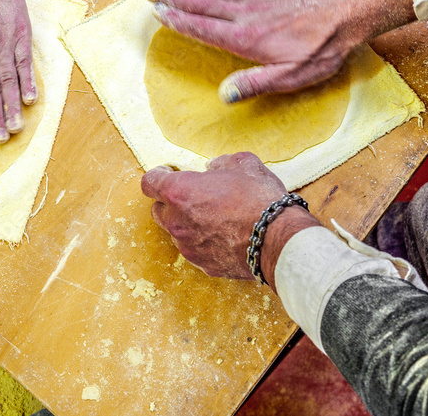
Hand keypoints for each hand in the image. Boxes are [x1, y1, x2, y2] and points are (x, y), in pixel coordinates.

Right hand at [141, 0, 415, 101]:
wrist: (349, 9)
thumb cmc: (323, 48)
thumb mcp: (294, 76)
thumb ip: (257, 84)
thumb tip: (224, 95)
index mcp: (247, 38)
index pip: (203, 27)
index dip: (178, 20)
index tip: (156, 11)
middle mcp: (245, 12)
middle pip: (200, 3)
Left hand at [141, 153, 319, 282]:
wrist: (278, 240)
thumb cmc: (259, 199)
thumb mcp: (243, 164)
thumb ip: (221, 163)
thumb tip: (214, 168)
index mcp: (179, 192)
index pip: (149, 183)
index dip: (157, 176)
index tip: (167, 173)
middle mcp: (177, 222)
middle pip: (158, 210)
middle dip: (171, 202)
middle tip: (193, 195)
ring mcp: (188, 246)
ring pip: (177, 232)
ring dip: (188, 224)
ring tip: (214, 217)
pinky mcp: (203, 264)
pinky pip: (195, 249)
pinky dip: (203, 242)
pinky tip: (224, 236)